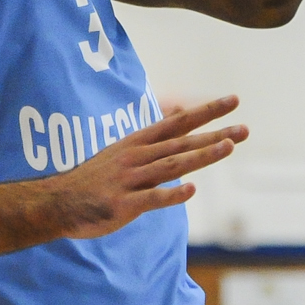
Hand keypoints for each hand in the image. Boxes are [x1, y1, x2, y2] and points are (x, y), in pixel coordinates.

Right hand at [49, 94, 245, 238]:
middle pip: (182, 142)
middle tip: (245, 128)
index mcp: (138, 143)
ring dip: (201, 156)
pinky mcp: (123, 204)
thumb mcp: (122, 153)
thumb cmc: (94, 179)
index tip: (233, 100)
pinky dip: (172, 194)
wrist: (58, 202)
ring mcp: (130, 180)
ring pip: (172, 165)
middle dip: (214, 133)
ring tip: (228, 147)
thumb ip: (152, 143)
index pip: (178, 121)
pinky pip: (151, 199)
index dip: (206, 111)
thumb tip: (178, 124)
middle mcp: (137, 156)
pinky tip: (191, 190)